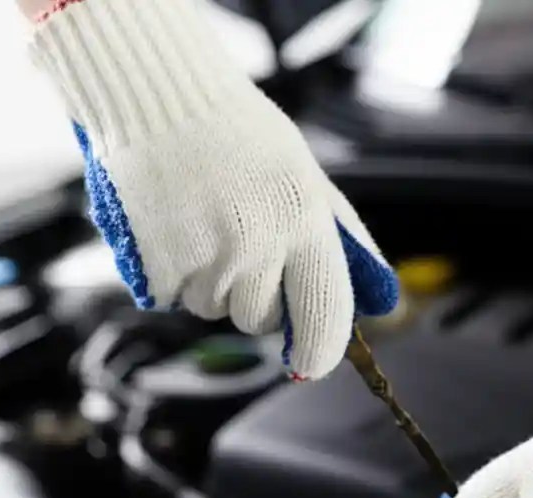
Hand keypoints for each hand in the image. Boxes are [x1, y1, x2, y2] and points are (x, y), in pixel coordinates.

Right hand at [30, 0, 398, 379]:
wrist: (154, 98)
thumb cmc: (238, 135)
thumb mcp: (306, 177)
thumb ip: (343, 240)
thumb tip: (378, 302)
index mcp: (303, 218)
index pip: (325, 314)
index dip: (319, 351)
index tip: (309, 364)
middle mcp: (256, 244)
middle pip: (261, 320)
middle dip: (255, 297)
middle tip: (241, 243)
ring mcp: (204, 259)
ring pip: (214, 310)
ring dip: (211, 284)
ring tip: (202, 223)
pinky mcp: (158, 268)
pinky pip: (173, 300)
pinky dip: (173, 277)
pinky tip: (173, 228)